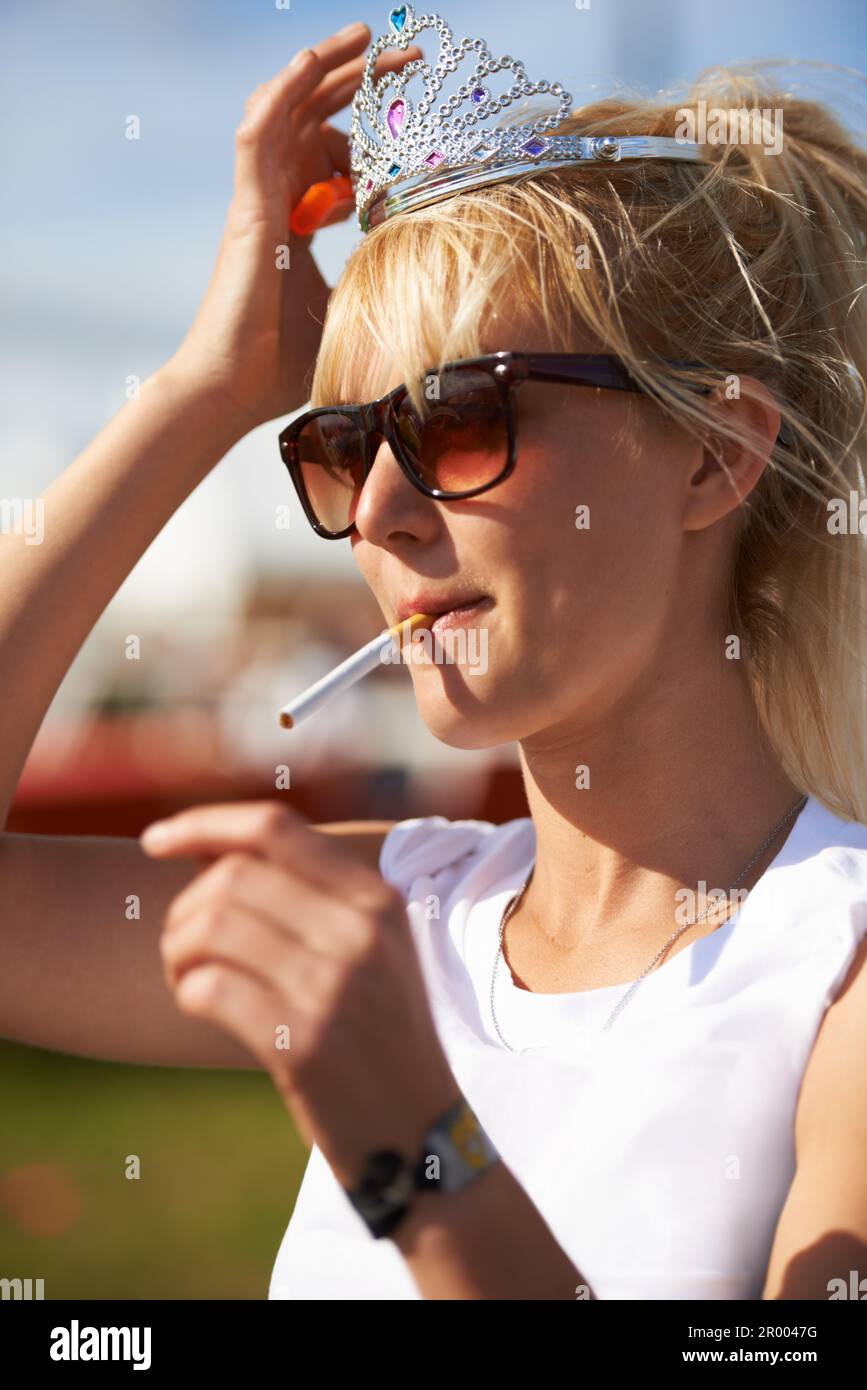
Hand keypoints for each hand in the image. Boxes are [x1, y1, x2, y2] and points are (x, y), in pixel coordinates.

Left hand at [140, 802, 460, 1187]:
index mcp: (378, 898)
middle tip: (181, 945)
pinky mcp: (305, 1045)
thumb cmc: (378, 1034)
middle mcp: (361, 932)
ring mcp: (335, 987)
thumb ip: (306, 897)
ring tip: (185, 974)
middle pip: (233, 876)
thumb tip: (203, 853)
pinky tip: (199, 1005)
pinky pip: (210, 988)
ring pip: (212, 927)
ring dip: (178, 949)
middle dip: (185, 906)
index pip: (274, 827)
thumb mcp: (371, 950)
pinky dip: (188, 991)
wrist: (419, 1132)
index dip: (204, 823)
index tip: (155, 840)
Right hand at [164, 23, 422, 434]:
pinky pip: (257, 134)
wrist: (234, 390)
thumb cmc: (281, 364)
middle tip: (405, 54)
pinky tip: (310, 63)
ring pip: (286, 109)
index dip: (368, 122)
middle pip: (314, 116)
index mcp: (296, 219)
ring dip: (324, 68)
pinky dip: (281, 93)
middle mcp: (275, 199)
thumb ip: (370, 283)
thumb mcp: (347, 314)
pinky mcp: (245, 209)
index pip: (332, 149)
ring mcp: (257, 200)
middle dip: (358, 79)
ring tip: (364, 36)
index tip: (412, 106)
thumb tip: (416, 274)